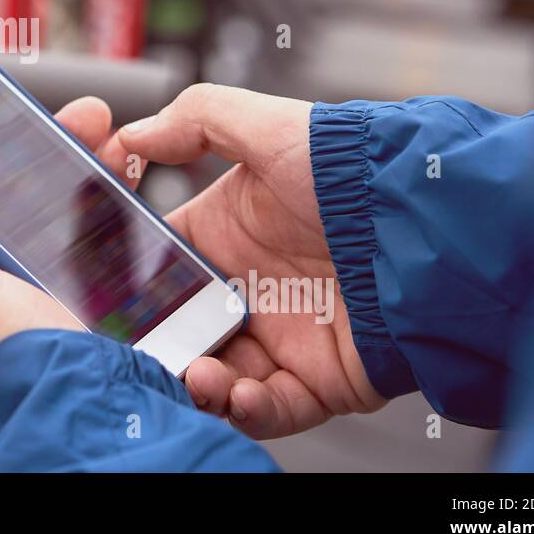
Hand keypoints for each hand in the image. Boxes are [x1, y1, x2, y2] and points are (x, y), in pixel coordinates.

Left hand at [0, 97, 123, 395]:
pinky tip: (131, 181)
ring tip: (110, 138)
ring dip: (93, 162)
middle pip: (24, 186)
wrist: (102, 414)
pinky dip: (124, 201)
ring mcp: (60, 281)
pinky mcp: (108, 290)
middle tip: (78, 114)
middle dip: (50, 140)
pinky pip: (114, 232)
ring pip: (74, 202)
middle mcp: (9, 275)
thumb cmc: (20, 368)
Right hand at [116, 84, 386, 437]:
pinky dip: (248, 412)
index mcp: (226, 236)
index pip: (161, 269)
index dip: (132, 288)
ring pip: (218, 378)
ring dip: (198, 385)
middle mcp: (249, 290)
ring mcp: (283, 338)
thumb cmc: (350, 171)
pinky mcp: (320, 380)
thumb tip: (130, 135)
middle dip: (159, 348)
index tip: (108, 301)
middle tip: (148, 352)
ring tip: (199, 377)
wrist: (424, 225)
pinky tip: (240, 396)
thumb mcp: (268, 128)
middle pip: (181, 332)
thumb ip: (195, 121)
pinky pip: (272, 409)